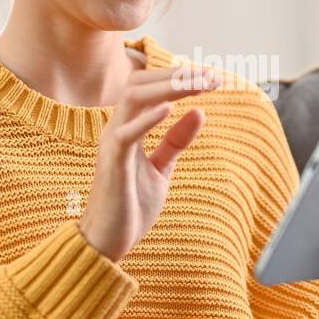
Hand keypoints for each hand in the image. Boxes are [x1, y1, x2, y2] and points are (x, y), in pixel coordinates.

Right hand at [77, 64, 219, 261]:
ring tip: (198, 83)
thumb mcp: (161, 169)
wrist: (105, 243)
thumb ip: (175, 142)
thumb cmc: (129, 207)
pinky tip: (170, 109)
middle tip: (212, 75)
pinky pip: (127, 135)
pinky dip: (147, 119)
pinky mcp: (113, 165)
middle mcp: (116, 129)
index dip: (177, 77)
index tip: (211, 77)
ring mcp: (112, 144)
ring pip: (134, 99)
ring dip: (168, 87)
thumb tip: (199, 112)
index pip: (148, 87)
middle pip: (140, 84)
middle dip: (176, 75)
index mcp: (127, 128)